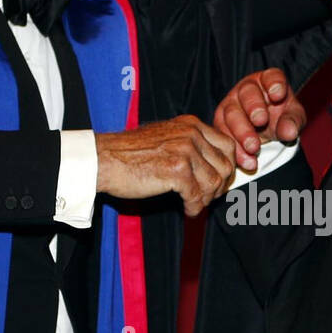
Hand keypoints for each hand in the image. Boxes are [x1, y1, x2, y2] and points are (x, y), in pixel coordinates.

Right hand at [95, 116, 235, 216]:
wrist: (103, 159)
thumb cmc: (129, 153)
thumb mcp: (166, 138)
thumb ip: (190, 145)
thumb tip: (213, 168)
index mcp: (191, 124)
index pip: (228, 145)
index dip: (227, 167)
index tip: (218, 182)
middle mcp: (191, 134)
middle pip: (225, 165)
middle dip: (219, 186)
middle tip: (207, 196)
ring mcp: (185, 151)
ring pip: (214, 182)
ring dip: (206, 198)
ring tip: (194, 203)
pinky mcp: (177, 170)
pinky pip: (198, 196)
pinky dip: (194, 207)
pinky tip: (186, 208)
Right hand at [213, 68, 306, 171]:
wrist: (267, 135)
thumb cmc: (282, 119)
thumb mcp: (293, 119)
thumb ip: (293, 122)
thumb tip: (289, 132)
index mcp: (268, 81)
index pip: (271, 77)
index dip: (274, 83)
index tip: (278, 94)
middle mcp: (247, 89)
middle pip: (247, 93)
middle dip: (254, 107)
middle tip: (261, 121)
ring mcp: (231, 104)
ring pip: (232, 114)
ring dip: (242, 133)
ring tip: (254, 149)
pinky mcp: (220, 123)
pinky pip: (224, 135)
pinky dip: (236, 150)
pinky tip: (247, 160)